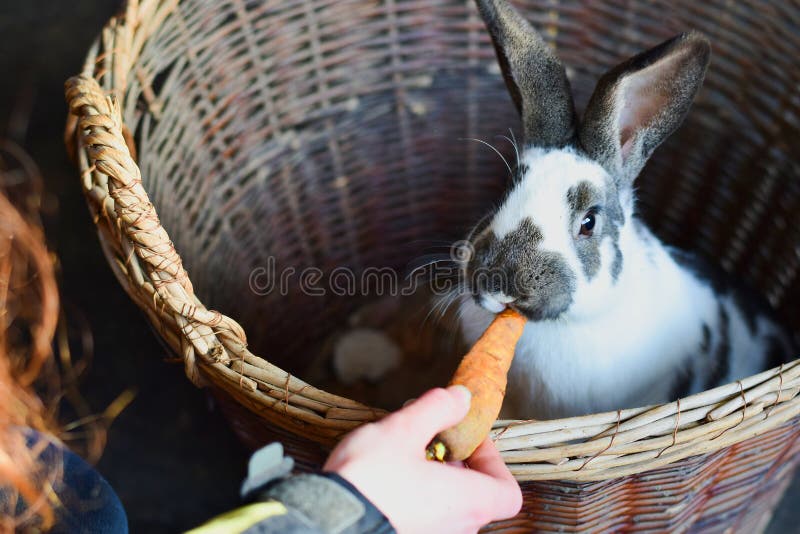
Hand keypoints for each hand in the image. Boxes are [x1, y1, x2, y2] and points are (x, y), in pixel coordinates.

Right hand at [323, 386, 521, 532]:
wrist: (328, 517)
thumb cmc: (369, 479)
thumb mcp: (404, 429)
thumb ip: (439, 408)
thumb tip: (462, 398)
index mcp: (467, 503)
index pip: (508, 493)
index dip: (495, 463)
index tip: (469, 440)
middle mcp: (456, 528)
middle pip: (477, 495)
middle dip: (456, 461)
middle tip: (430, 436)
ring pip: (449, 505)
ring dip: (435, 477)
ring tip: (404, 451)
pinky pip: (427, 514)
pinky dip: (418, 494)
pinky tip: (390, 473)